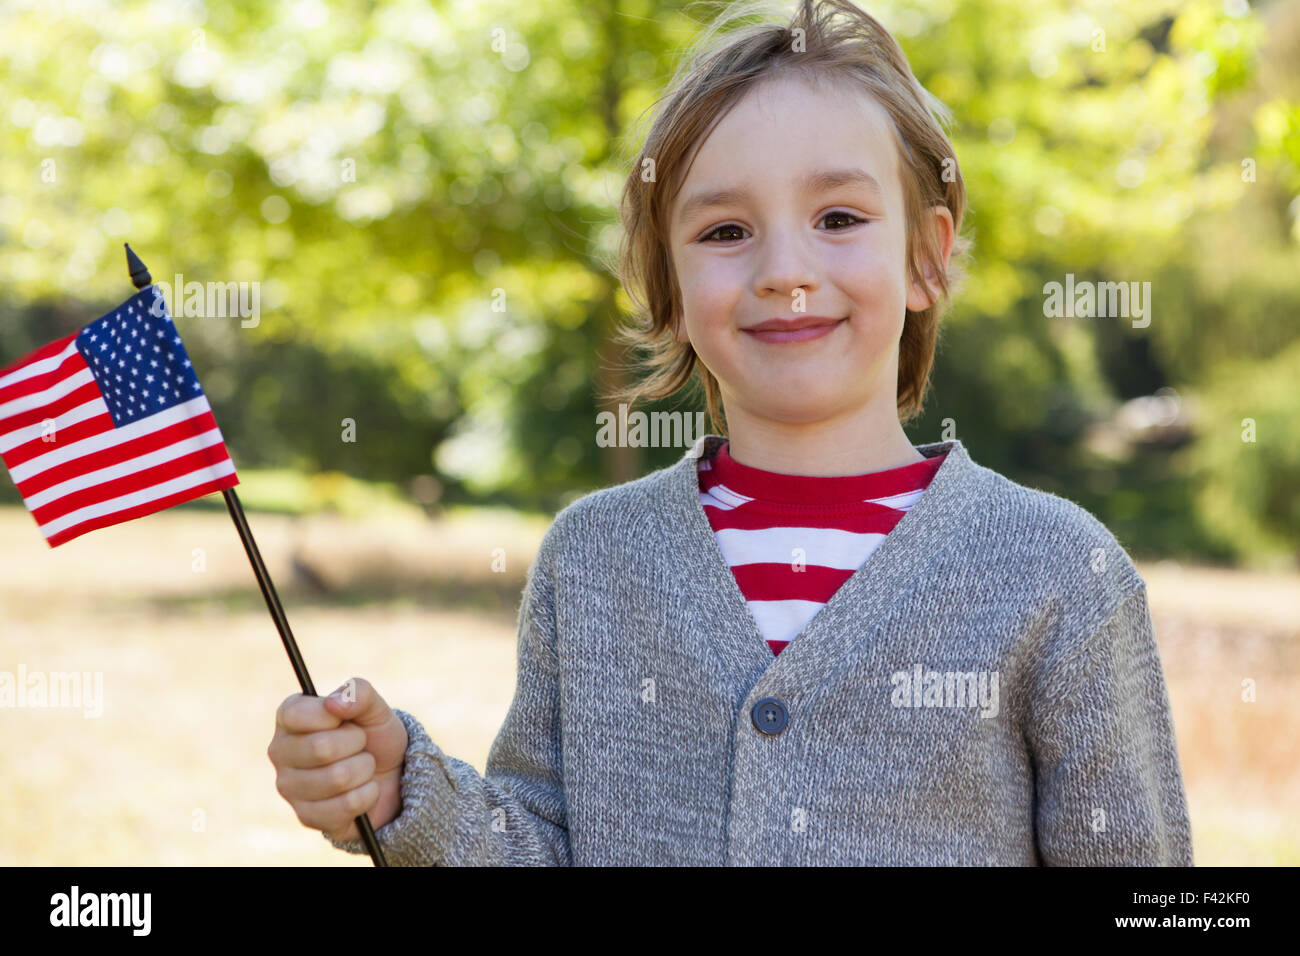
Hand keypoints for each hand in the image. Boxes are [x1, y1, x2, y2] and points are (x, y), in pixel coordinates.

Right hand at [267, 677, 408, 842]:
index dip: (334, 716)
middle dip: (357, 744)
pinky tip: (362, 790)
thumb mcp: (375, 707)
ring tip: (362, 766)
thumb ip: (358, 692)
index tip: (347, 719)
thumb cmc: (374, 734)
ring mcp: (289, 787)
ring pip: (338, 778)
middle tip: (360, 744)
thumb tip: (334, 702)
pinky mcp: (305, 816)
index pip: (299, 715)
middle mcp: (280, 751)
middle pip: (321, 748)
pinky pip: (345, 806)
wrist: (391, 775)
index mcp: (289, 717)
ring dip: (364, 770)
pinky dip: (367, 795)